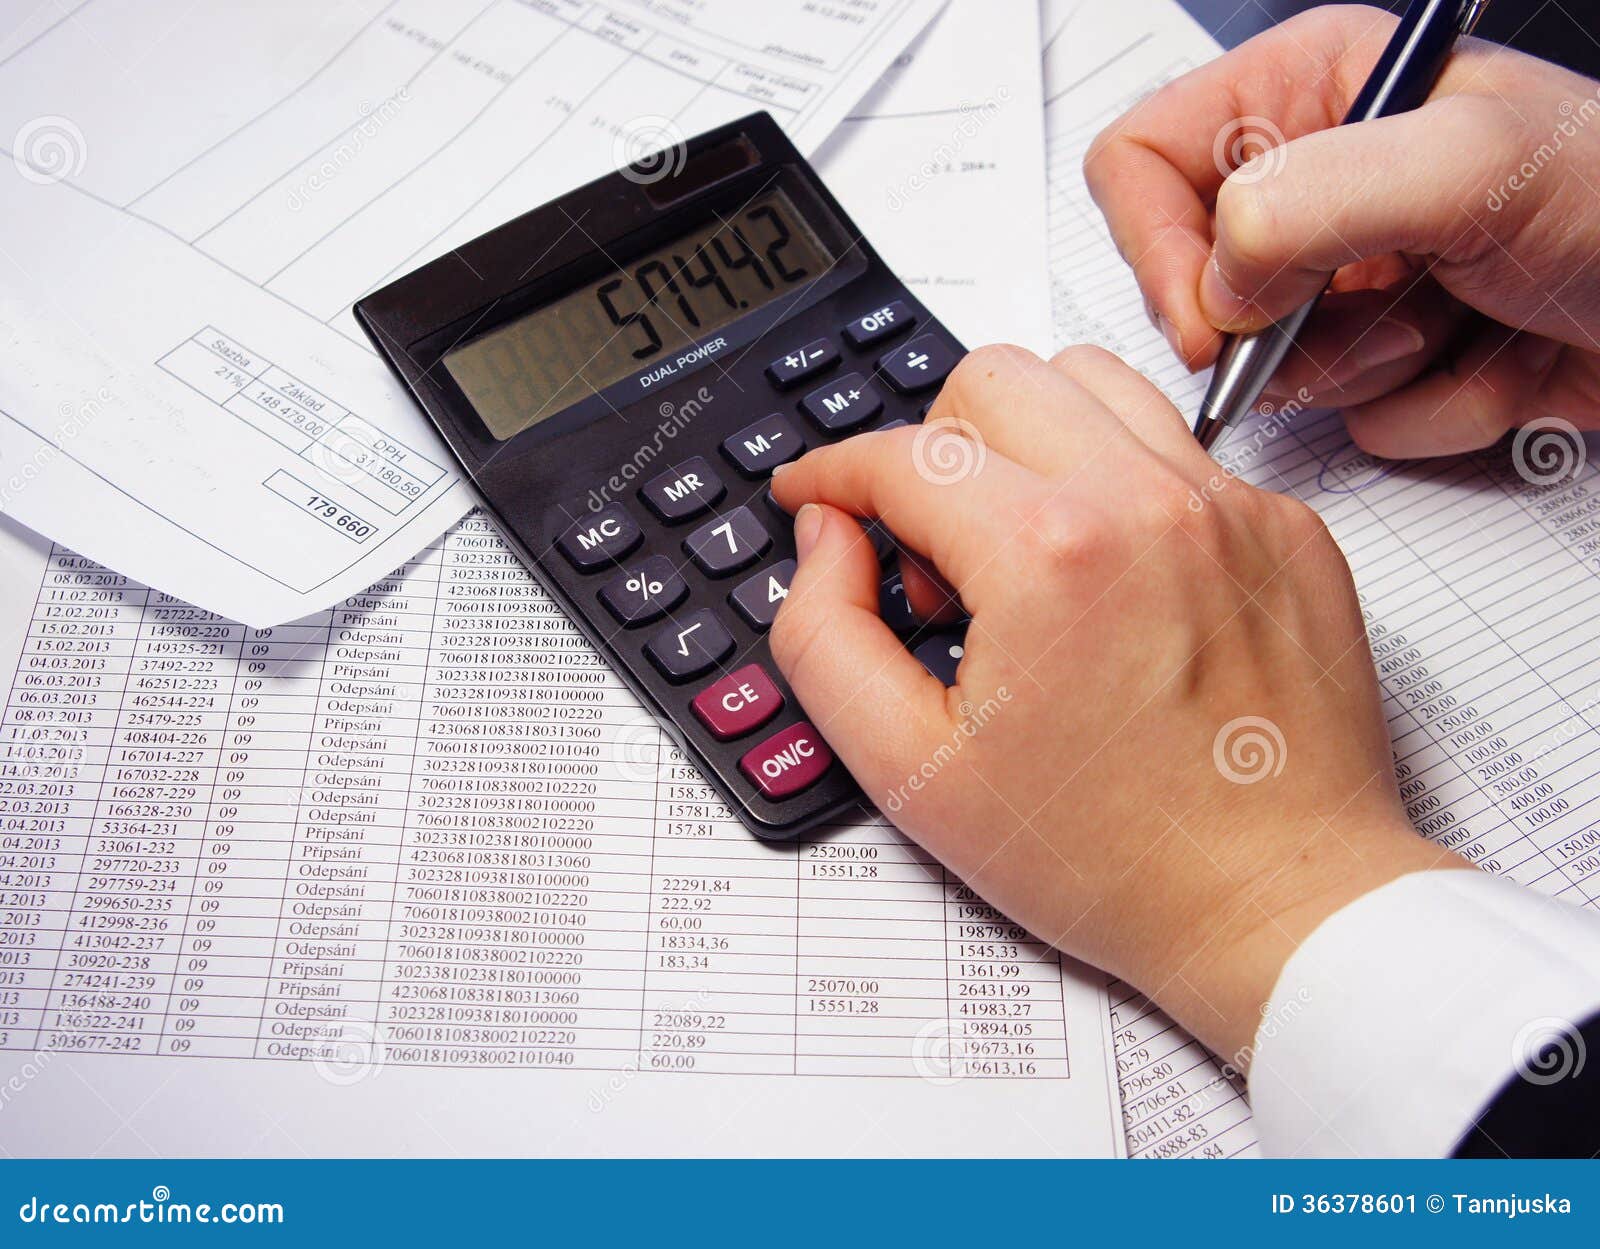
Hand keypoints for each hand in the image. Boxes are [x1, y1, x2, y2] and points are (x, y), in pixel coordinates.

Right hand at [769, 344, 1462, 1068]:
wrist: (1279, 909)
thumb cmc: (1115, 861)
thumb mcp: (913, 773)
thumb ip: (827, 637)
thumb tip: (828, 537)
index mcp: (1048, 555)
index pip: (901, 454)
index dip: (830, 471)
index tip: (813, 496)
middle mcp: (1149, 502)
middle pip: (993, 380)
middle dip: (932, 449)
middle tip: (935, 556)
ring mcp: (1234, 506)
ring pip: (1093, 381)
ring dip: (1029, 441)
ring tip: (1024, 550)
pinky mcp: (1289, 530)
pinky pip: (1180, 448)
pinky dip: (1123, 486)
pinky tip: (1116, 584)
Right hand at [1084, 4, 1599, 457]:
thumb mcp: (1472, 165)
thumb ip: (1315, 200)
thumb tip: (1216, 276)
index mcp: (1311, 91)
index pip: (1139, 163)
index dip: (1158, 248)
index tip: (1213, 315)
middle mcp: (1321, 182)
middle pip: (1197, 284)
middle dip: (1289, 326)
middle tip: (1375, 306)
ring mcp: (1353, 274)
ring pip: (1270, 366)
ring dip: (1368, 371)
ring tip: (1451, 324)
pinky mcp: (1390, 351)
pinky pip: (1348, 415)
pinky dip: (1424, 409)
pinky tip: (1487, 358)